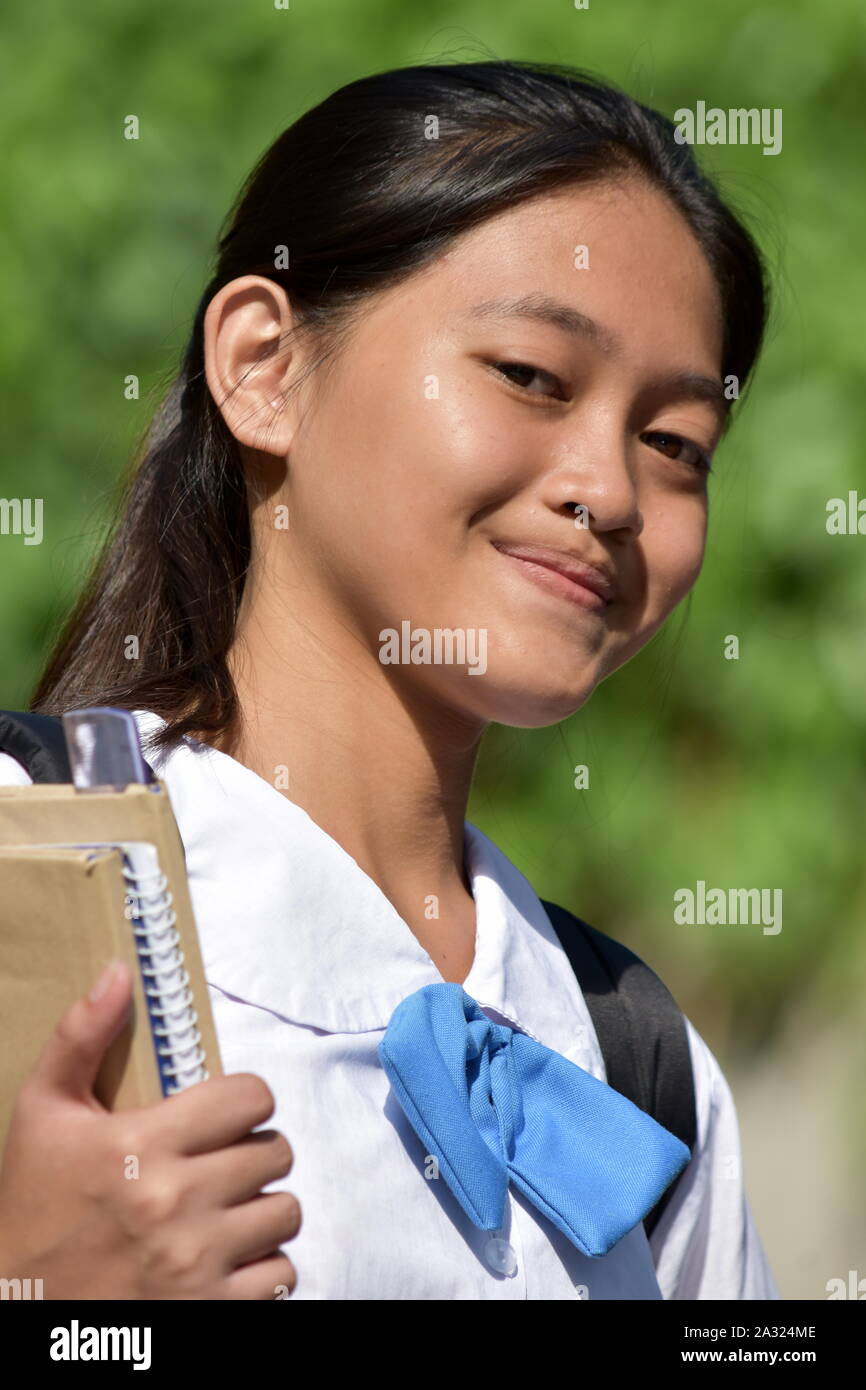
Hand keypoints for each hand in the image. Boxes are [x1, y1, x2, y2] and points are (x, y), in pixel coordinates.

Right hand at [0, 959, 299, 1298]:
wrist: (17, 1309)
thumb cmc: (33, 1207)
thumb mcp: (43, 1113)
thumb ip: (81, 1036)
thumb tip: (120, 971)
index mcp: (139, 1145)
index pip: (251, 1098)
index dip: (242, 1102)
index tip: (222, 1115)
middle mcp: (174, 1203)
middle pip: (275, 1151)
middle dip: (251, 1152)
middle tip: (219, 1165)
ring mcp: (196, 1263)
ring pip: (285, 1211)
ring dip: (261, 1209)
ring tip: (224, 1210)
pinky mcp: (212, 1312)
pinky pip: (283, 1274)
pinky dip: (263, 1267)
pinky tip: (228, 1258)